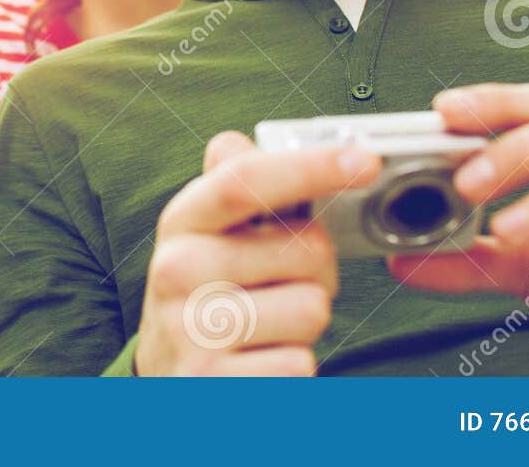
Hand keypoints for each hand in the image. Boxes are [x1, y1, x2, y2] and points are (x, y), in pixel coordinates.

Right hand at [133, 131, 379, 375]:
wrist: (163, 384)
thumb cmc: (202, 299)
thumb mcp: (204, 239)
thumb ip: (230, 188)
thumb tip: (233, 142)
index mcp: (181, 222)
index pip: (246, 181)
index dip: (311, 165)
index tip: (365, 160)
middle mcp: (178, 270)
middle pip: (308, 249)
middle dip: (319, 270)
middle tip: (284, 284)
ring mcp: (193, 331)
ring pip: (313, 309)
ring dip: (305, 322)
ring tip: (267, 328)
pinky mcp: (215, 386)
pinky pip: (301, 364)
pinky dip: (292, 366)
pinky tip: (259, 362)